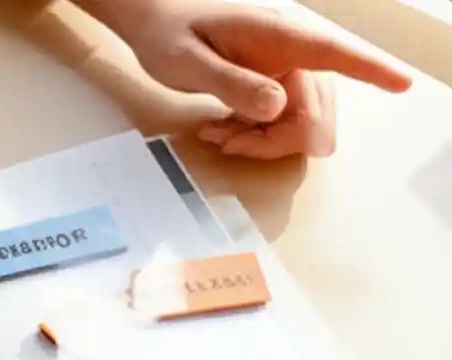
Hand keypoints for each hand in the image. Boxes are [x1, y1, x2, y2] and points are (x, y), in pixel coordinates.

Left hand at [89, 0, 410, 157]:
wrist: (152, 23)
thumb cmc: (167, 33)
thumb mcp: (187, 62)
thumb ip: (230, 84)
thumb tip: (276, 106)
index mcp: (277, 34)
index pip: (333, 51)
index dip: (370, 69)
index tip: (401, 83)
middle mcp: (290, 51)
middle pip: (315, 108)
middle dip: (280, 138)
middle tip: (230, 142)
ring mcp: (284, 68)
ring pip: (300, 120)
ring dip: (264, 139)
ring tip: (219, 134)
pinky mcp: (273, 82)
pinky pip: (282, 119)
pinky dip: (255, 134)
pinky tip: (222, 130)